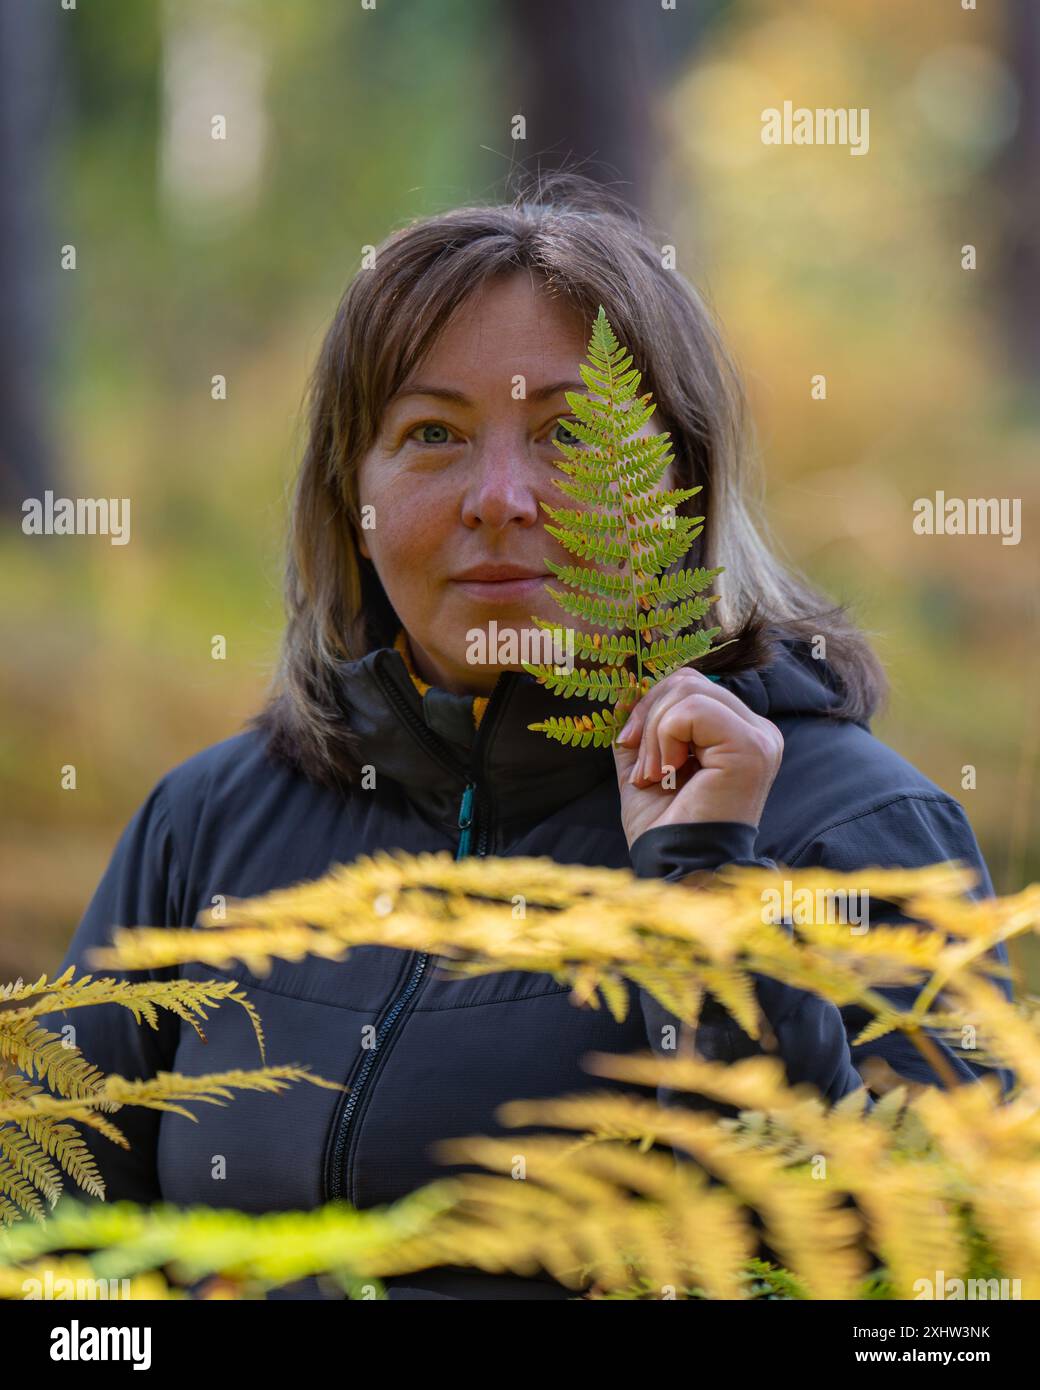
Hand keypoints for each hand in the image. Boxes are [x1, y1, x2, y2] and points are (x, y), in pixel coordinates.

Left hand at [612, 667, 783, 848]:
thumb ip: (642, 729)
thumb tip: (626, 690)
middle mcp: (758, 732)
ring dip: (654, 734)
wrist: (677, 867)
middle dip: (648, 718)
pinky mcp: (750, 747)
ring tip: (656, 776)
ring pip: (687, 691)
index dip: (651, 707)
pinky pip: (692, 710)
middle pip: (688, 682)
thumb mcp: (644, 766)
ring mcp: (759, 738)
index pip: (691, 687)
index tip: (629, 744)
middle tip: (642, 768)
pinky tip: (669, 773)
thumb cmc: (665, 827)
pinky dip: (665, 739)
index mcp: (738, 733)